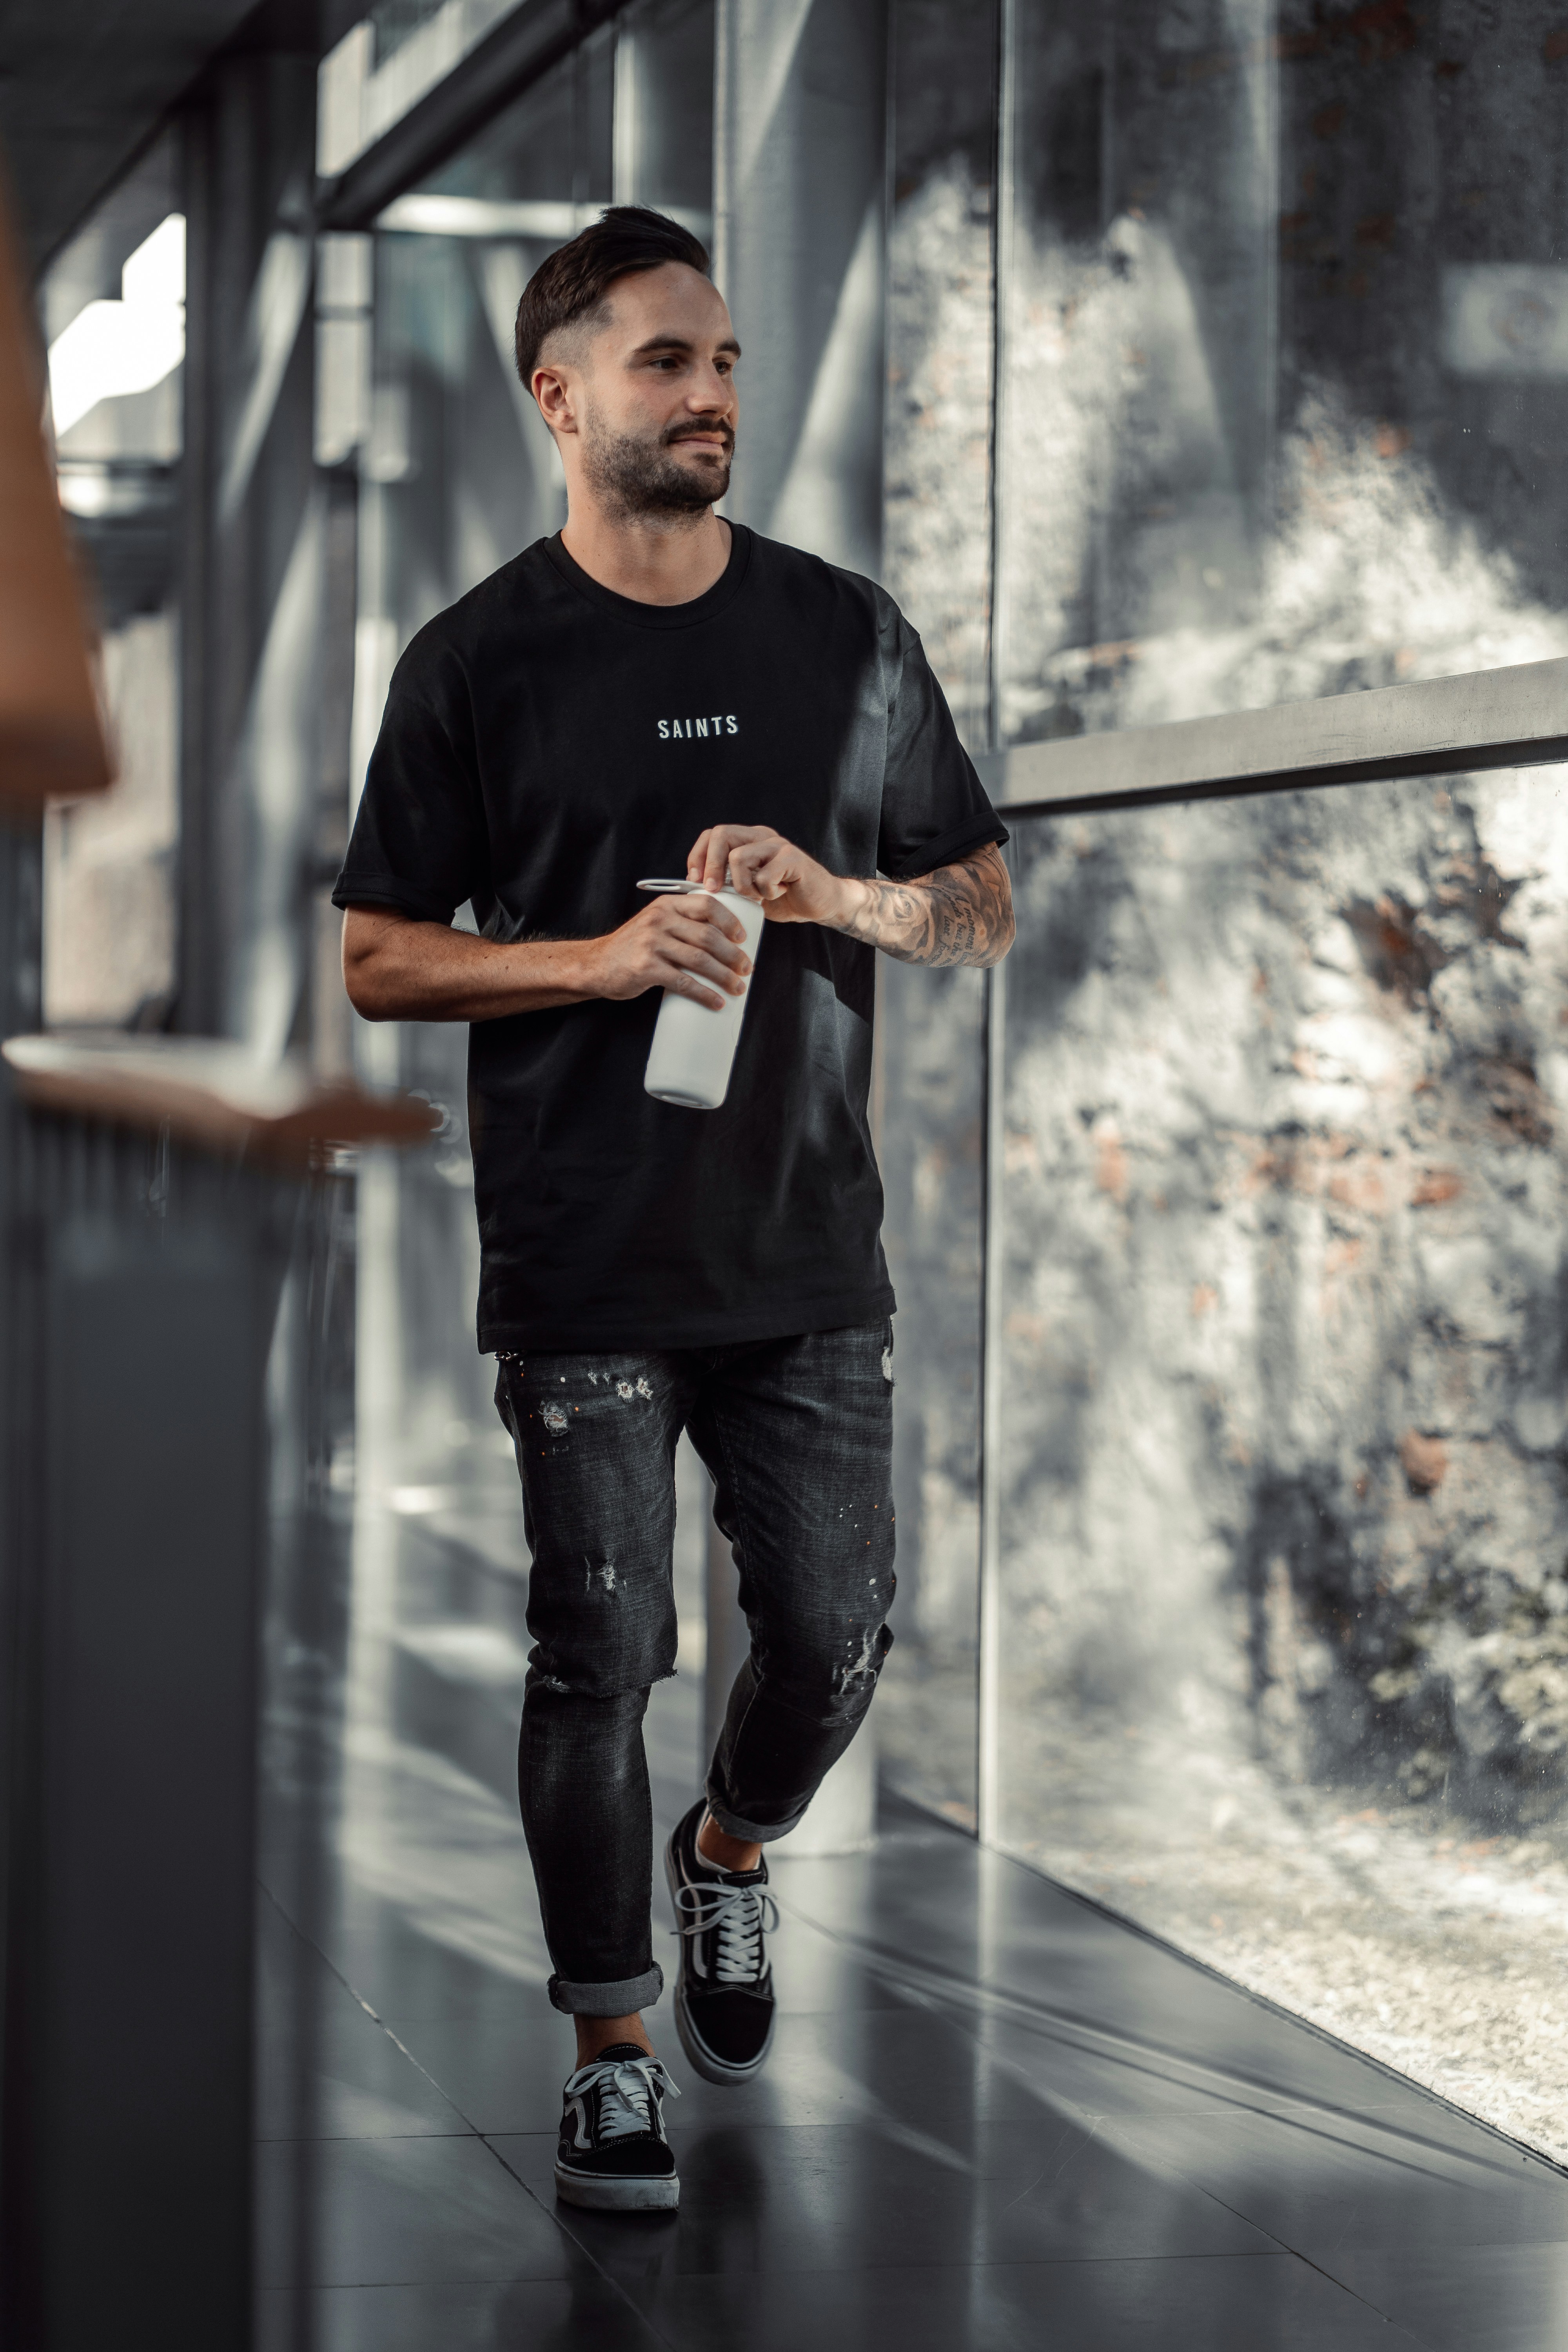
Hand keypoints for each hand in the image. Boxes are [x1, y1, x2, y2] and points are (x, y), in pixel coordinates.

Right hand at [584, 891, 751, 1011]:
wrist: (596, 964)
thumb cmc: (633, 946)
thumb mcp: (655, 923)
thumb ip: (682, 922)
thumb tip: (724, 938)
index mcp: (666, 905)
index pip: (706, 904)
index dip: (730, 921)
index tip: (743, 938)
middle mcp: (660, 919)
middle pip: (708, 935)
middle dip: (733, 955)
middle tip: (746, 969)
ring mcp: (652, 943)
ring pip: (700, 960)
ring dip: (724, 976)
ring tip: (738, 988)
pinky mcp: (646, 968)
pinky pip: (684, 982)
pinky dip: (704, 994)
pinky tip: (717, 1002)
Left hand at [687, 824, 855, 926]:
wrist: (821, 904)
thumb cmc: (784, 898)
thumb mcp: (747, 890)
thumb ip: (727, 883)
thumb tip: (695, 886)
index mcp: (749, 840)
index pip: (713, 835)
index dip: (699, 856)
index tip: (696, 881)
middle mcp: (762, 836)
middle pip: (721, 834)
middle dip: (711, 866)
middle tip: (714, 890)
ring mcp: (778, 845)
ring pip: (739, 857)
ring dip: (742, 886)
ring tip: (757, 896)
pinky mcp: (793, 858)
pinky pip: (764, 876)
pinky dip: (766, 893)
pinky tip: (779, 894)